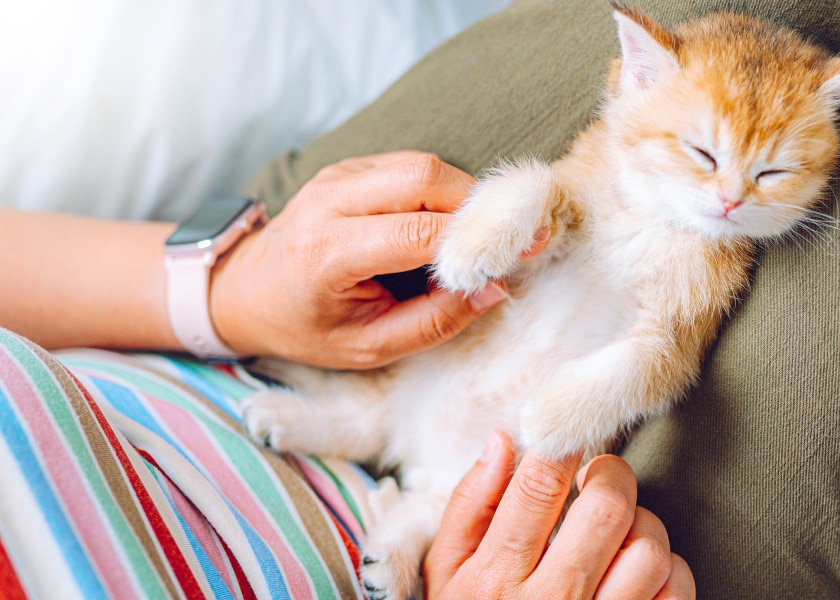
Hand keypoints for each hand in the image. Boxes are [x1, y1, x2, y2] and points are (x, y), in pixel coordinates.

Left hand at [210, 152, 535, 368]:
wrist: (245, 291)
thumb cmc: (304, 327)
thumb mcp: (367, 347)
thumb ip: (434, 322)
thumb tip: (495, 289)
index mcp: (328, 252)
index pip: (419, 233)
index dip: (480, 241)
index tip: (530, 248)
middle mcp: (329, 202)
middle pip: (426, 178)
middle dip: (479, 206)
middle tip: (513, 237)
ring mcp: (337, 176)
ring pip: (423, 165)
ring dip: (464, 196)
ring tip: (483, 236)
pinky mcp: (348, 168)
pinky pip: (411, 166)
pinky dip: (442, 191)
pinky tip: (450, 225)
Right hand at [424, 431, 695, 599]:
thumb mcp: (447, 578)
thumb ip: (471, 506)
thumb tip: (503, 441)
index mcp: (497, 578)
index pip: (540, 482)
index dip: (562, 443)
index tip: (565, 438)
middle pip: (609, 504)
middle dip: (610, 474)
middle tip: (599, 479)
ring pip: (652, 545)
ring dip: (642, 526)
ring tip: (619, 534)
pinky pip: (679, 589)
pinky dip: (669, 571)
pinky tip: (638, 575)